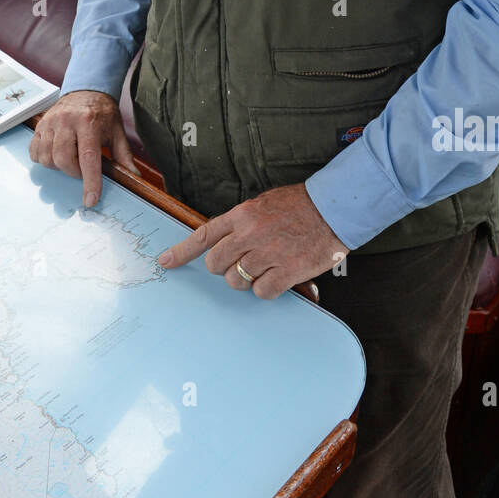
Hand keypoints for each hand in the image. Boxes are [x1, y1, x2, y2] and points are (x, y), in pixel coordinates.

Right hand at [29, 90, 137, 207]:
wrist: (86, 90)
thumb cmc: (102, 113)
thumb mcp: (117, 132)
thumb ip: (124, 156)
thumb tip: (134, 178)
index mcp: (89, 122)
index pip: (88, 157)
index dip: (90, 181)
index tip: (91, 199)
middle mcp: (67, 120)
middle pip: (63, 160)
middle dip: (74, 173)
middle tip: (82, 170)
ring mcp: (51, 122)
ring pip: (47, 158)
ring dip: (59, 167)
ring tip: (70, 159)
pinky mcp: (40, 125)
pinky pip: (34, 152)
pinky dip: (44, 159)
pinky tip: (55, 154)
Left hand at [157, 183, 348, 299]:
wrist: (333, 208)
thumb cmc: (300, 206)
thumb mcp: (263, 205)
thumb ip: (242, 224)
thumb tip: (225, 245)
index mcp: (242, 215)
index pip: (203, 235)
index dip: (181, 252)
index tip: (165, 262)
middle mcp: (249, 234)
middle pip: (216, 264)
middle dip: (224, 268)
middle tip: (242, 263)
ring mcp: (267, 254)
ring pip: (236, 280)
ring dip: (247, 279)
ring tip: (266, 265)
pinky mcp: (286, 271)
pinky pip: (261, 292)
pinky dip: (267, 289)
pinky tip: (280, 275)